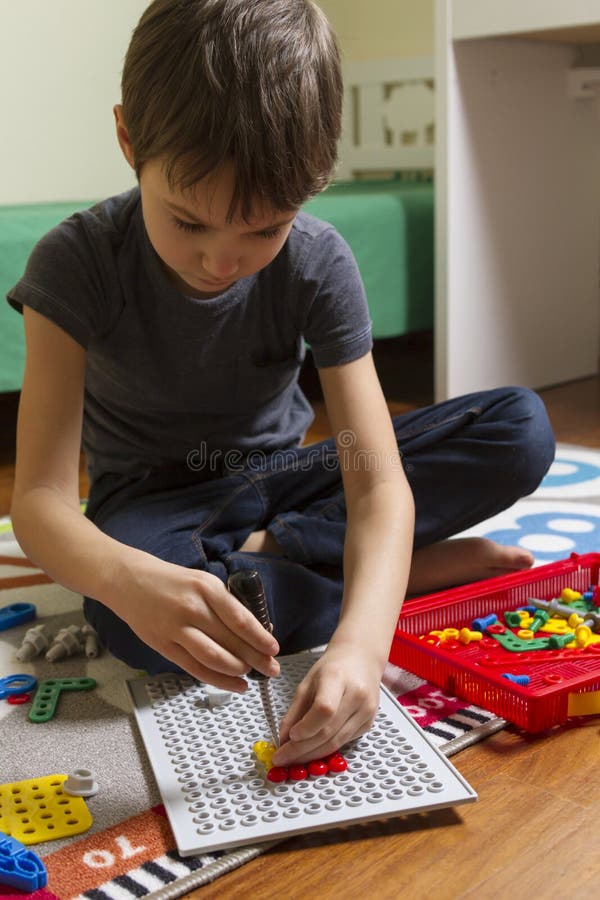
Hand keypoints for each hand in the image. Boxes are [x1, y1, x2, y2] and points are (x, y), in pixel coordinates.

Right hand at [106, 550, 278, 690]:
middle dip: (256, 658)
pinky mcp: (162, 645)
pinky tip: (233, 684)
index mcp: (207, 587)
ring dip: (237, 670)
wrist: (128, 580)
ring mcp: (175, 628)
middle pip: (230, 640)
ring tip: (251, 676)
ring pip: (213, 657)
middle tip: (272, 669)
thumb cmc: (171, 580)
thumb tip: (256, 629)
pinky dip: (216, 679)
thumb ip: (225, 604)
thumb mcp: (202, 581)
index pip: (240, 618)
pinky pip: (194, 667)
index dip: (259, 638)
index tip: (274, 648)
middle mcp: (192, 608)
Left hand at [271, 640, 380, 765]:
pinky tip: (311, 751)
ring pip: (336, 743)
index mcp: (338, 679)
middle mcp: (357, 696)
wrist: (361, 659)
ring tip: (292, 759)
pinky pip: (343, 742)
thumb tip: (283, 738)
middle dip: (302, 750)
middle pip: (329, 731)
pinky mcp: (369, 723)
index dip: (306, 727)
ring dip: (312, 755)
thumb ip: (295, 710)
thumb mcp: (308, 682)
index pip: (324, 709)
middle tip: (282, 758)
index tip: (289, 737)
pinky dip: (325, 749)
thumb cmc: (333, 668)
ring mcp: (366, 711)